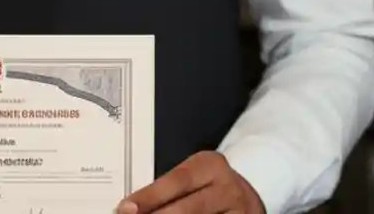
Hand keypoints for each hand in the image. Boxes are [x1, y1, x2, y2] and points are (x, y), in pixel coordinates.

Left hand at [117, 151, 263, 213]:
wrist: (247, 198)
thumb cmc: (208, 186)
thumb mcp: (193, 176)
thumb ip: (169, 188)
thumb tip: (131, 207)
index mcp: (211, 166)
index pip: (177, 181)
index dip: (149, 196)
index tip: (126, 208)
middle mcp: (229, 188)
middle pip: (189, 208)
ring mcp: (241, 211)